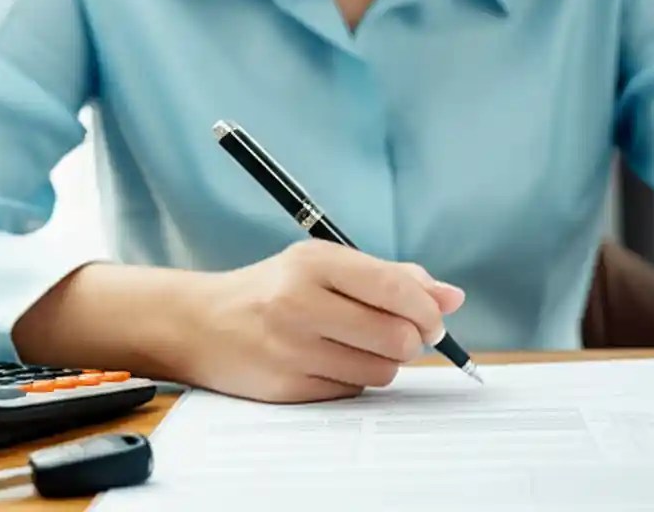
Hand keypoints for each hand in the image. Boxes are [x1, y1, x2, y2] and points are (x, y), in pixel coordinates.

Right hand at [184, 240, 464, 403]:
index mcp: (313, 262)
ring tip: (359, 344)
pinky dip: (355, 378)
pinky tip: (331, 360)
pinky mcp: (286, 386)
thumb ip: (391, 277)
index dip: (427, 309)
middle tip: (402, 335)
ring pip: (381, 369)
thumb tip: (452, 297)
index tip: (433, 318)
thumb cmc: (275, 289)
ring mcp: (290, 348)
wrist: (201, 324)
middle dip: (412, 339)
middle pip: (396, 336)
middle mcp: (298, 303)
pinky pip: (353, 391)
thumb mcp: (325, 265)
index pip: (395, 289)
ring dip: (385, 361)